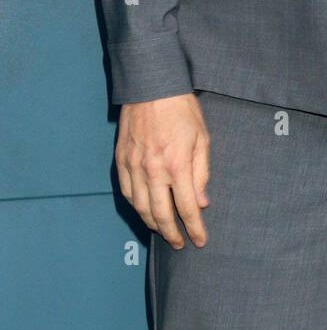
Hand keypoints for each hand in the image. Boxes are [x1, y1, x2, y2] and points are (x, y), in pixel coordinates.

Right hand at [115, 93, 210, 248]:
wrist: (151, 86)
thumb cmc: (182, 109)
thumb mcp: (202, 138)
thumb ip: (201, 173)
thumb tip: (202, 203)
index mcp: (177, 164)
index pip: (187, 208)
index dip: (195, 228)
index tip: (200, 241)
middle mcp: (153, 170)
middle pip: (161, 214)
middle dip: (172, 234)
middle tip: (180, 244)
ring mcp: (134, 166)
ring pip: (140, 207)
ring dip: (152, 224)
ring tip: (163, 231)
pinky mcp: (121, 160)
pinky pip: (127, 192)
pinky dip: (136, 207)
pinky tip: (144, 211)